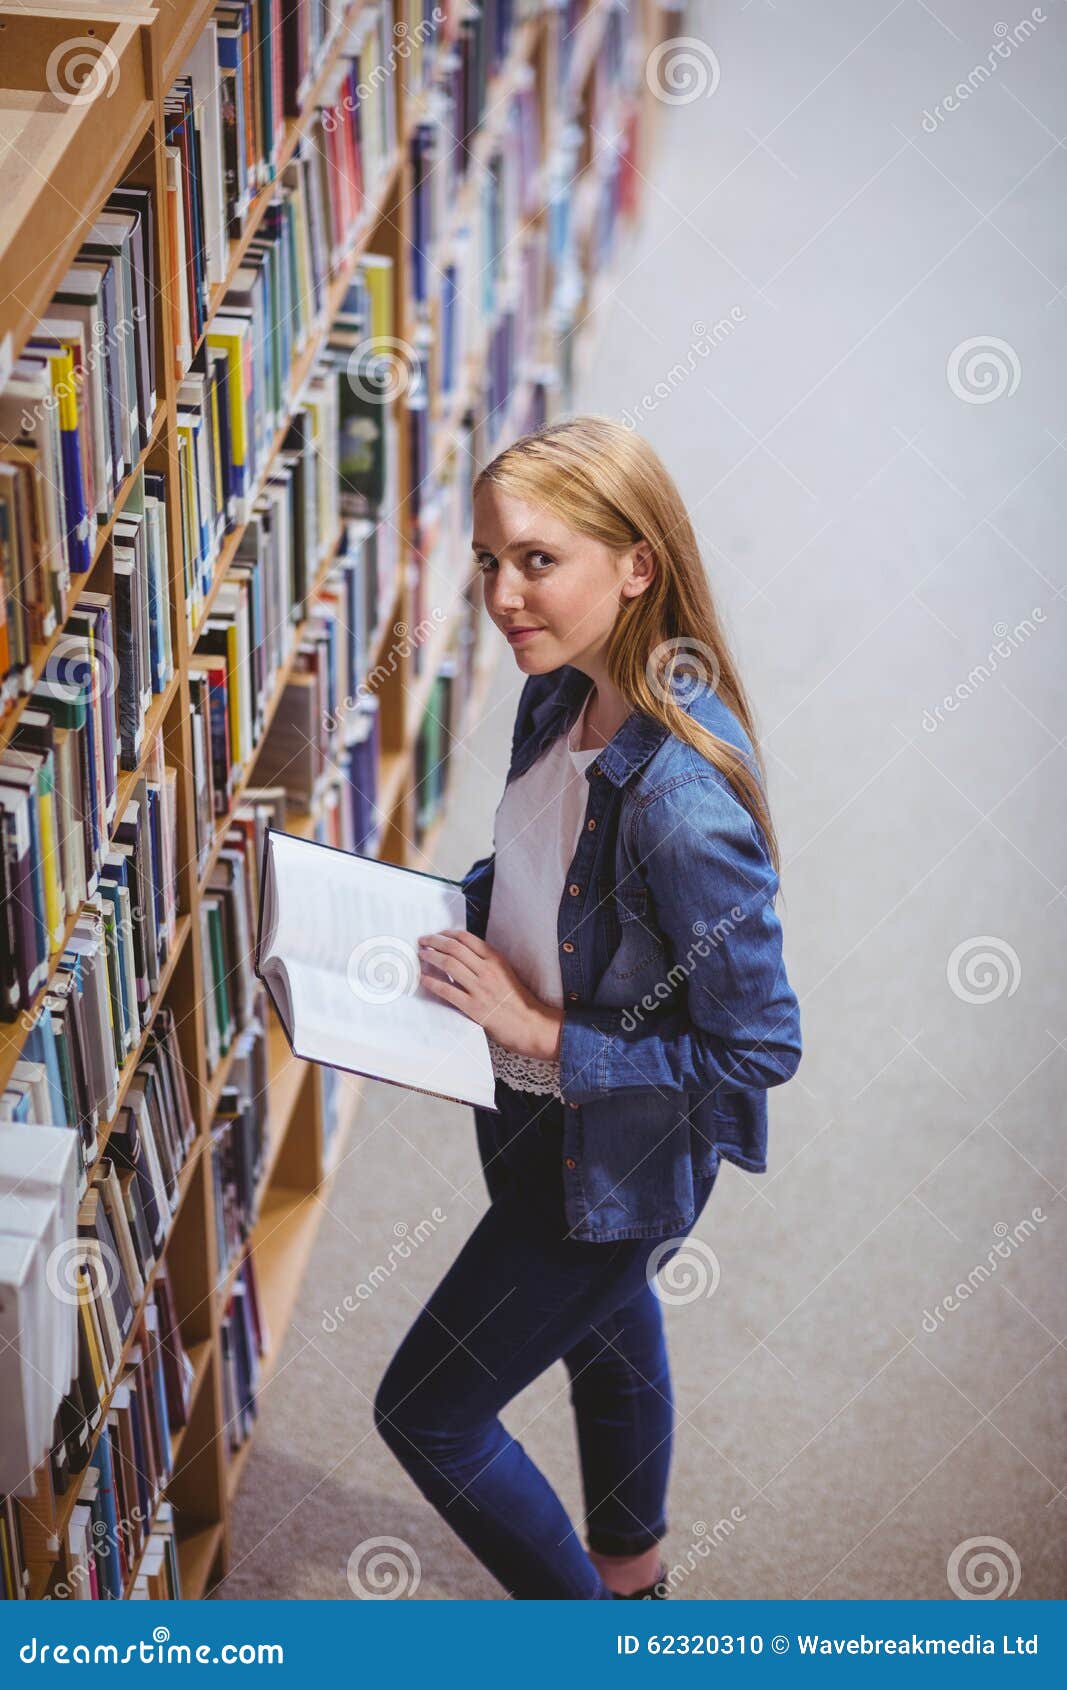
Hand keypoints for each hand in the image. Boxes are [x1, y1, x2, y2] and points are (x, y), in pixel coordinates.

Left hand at [416, 930, 563, 1060]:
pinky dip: (432, 982)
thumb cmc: (517, 999)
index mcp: (496, 959)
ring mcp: (480, 988)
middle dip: (435, 941)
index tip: (438, 935)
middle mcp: (487, 970)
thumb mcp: (506, 972)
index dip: (448, 934)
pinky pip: (447, 990)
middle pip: (454, 948)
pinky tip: (423, 979)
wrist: (528, 1023)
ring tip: (421, 955)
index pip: (467, 939)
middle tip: (423, 941)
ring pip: (449, 964)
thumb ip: (487, 961)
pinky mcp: (473, 1007)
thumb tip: (462, 952)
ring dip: (431, 957)